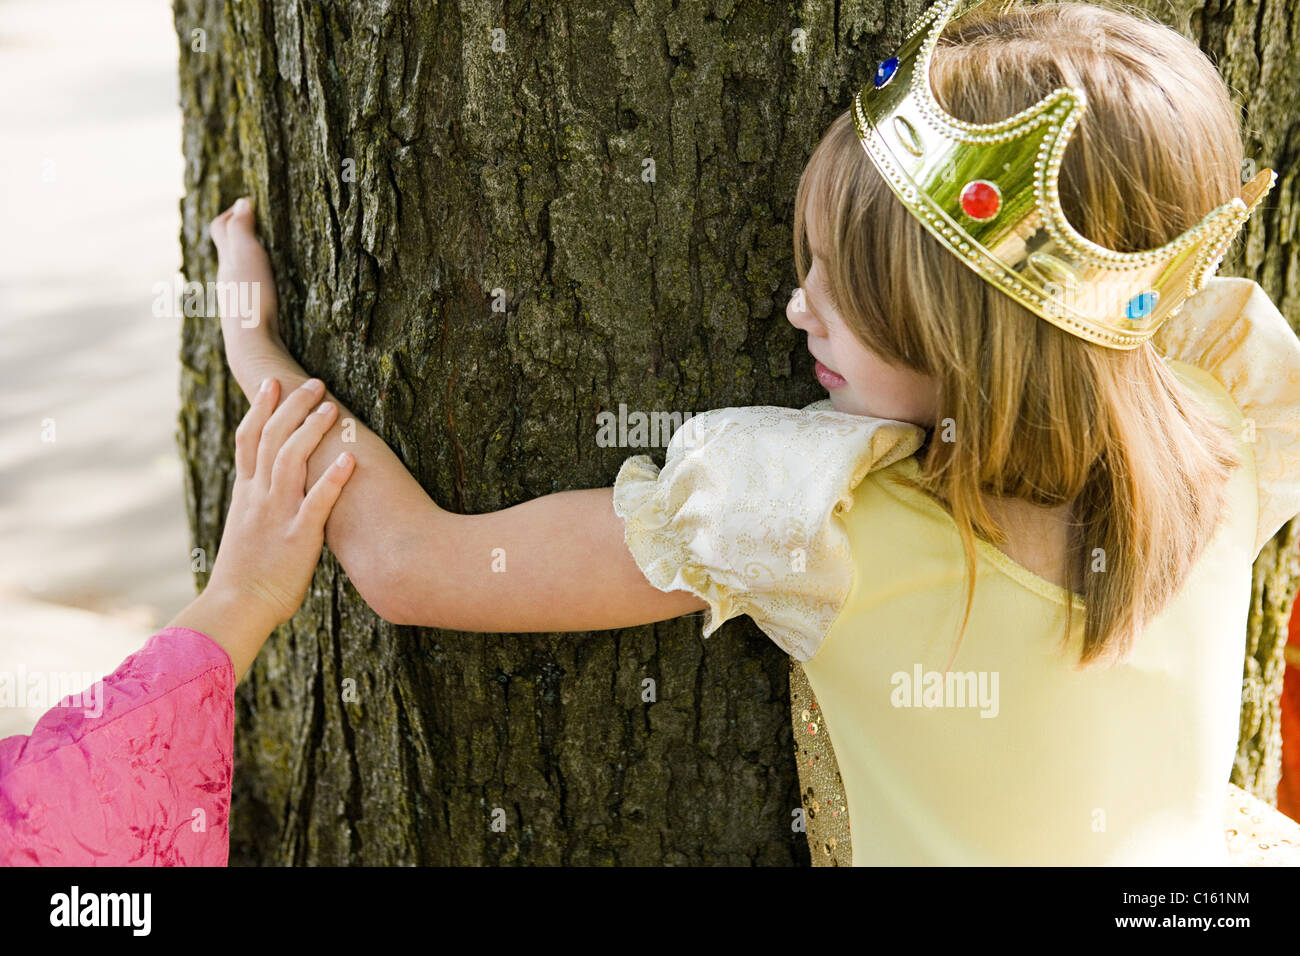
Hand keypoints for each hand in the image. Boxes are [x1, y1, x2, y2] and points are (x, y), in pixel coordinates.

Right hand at [204, 376, 354, 630]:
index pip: (248, 440)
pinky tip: (351, 460)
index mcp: (245, 494)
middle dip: (292, 407)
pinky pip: (317, 502)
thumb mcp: (248, 531)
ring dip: (311, 431)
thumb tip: (274, 492)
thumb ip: (260, 506)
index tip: (272, 383)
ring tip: (332, 408)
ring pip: (290, 460)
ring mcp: (276, 514)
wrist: (237, 606)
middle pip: (271, 439)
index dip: (260, 409)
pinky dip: (333, 479)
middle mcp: (258, 497)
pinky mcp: (297, 536)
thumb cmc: (245, 575)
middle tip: (314, 383)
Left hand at [210, 196, 284, 383]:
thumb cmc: (250, 296)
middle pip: (226, 250)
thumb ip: (241, 227)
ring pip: (236, 272)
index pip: (221, 228)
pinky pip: (248, 291)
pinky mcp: (249, 317)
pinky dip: (254, 281)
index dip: (231, 213)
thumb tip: (242, 202)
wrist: (251, 343)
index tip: (248, 203)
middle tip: (255, 223)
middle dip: (237, 234)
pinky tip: (268, 289)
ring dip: (247, 259)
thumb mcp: (246, 254)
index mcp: (226, 260)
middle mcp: (226, 279)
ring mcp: (236, 299)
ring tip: (265, 255)